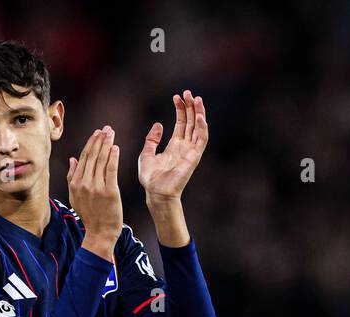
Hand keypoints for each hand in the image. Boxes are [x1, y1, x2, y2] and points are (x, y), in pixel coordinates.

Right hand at [67, 126, 121, 259]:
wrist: (100, 232)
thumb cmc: (90, 215)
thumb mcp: (75, 196)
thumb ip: (72, 177)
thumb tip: (72, 159)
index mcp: (75, 183)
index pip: (82, 158)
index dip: (90, 144)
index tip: (96, 133)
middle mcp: (84, 183)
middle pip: (92, 156)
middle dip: (99, 140)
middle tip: (106, 129)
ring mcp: (96, 187)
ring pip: (101, 161)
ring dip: (106, 145)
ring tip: (111, 134)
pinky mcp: (110, 192)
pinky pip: (111, 170)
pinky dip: (113, 158)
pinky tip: (116, 148)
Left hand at [138, 90, 207, 204]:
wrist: (156, 192)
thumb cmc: (151, 177)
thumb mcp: (147, 153)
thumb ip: (152, 139)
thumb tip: (159, 124)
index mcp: (174, 146)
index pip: (182, 124)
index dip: (180, 109)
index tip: (176, 96)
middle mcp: (185, 147)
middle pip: (191, 123)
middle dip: (191, 107)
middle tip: (188, 92)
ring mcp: (190, 152)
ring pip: (199, 129)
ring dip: (199, 113)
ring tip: (196, 99)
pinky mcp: (194, 157)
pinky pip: (201, 140)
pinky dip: (202, 128)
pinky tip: (199, 116)